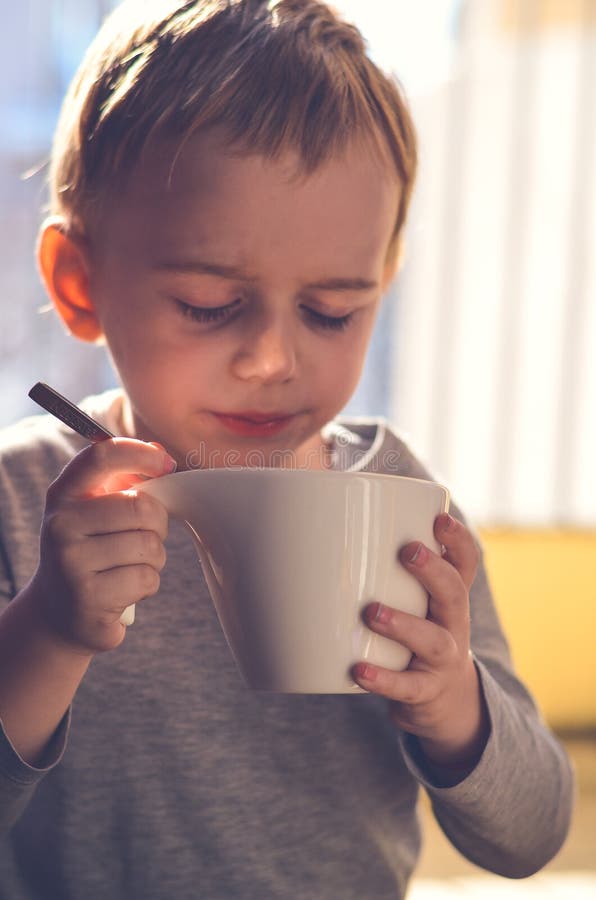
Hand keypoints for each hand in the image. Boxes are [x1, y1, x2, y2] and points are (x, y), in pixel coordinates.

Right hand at [29, 438, 174, 655]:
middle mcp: (61, 525)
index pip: (102, 457)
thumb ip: (125, 480)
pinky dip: (147, 584)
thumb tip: (160, 452)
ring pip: (149, 546)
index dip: (141, 454)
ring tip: (130, 565)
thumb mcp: (96, 511)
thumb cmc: (91, 550)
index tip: (167, 464)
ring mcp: (71, 563)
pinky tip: (125, 589)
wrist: (58, 612)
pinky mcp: (89, 597)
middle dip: (158, 524)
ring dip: (154, 558)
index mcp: (64, 496)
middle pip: (141, 508)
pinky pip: (147, 578)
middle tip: (146, 537)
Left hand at [353, 513, 489, 771]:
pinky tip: (358, 671)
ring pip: (432, 640)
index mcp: (450, 596)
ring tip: (372, 612)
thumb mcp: (417, 601)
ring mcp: (443, 659)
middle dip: (433, 571)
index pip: (465, 563)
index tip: (441, 518)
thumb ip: (387, 570)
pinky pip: (407, 686)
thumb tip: (323, 531)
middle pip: (454, 593)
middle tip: (408, 551)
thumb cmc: (417, 631)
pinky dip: (383, 679)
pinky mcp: (425, 691)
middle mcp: (453, 624)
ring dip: (403, 624)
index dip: (458, 540)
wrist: (445, 700)